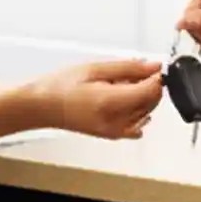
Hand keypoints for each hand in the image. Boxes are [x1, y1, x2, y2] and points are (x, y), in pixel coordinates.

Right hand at [29, 59, 163, 138]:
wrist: (44, 106)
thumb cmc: (62, 86)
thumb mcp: (96, 68)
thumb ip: (128, 68)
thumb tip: (154, 66)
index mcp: (111, 102)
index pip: (152, 91)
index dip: (156, 77)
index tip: (151, 67)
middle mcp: (116, 121)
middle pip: (152, 102)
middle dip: (147, 85)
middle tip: (126, 74)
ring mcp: (116, 132)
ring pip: (147, 111)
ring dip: (141, 97)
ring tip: (117, 87)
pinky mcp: (114, 135)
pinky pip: (138, 124)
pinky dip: (137, 111)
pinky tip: (120, 102)